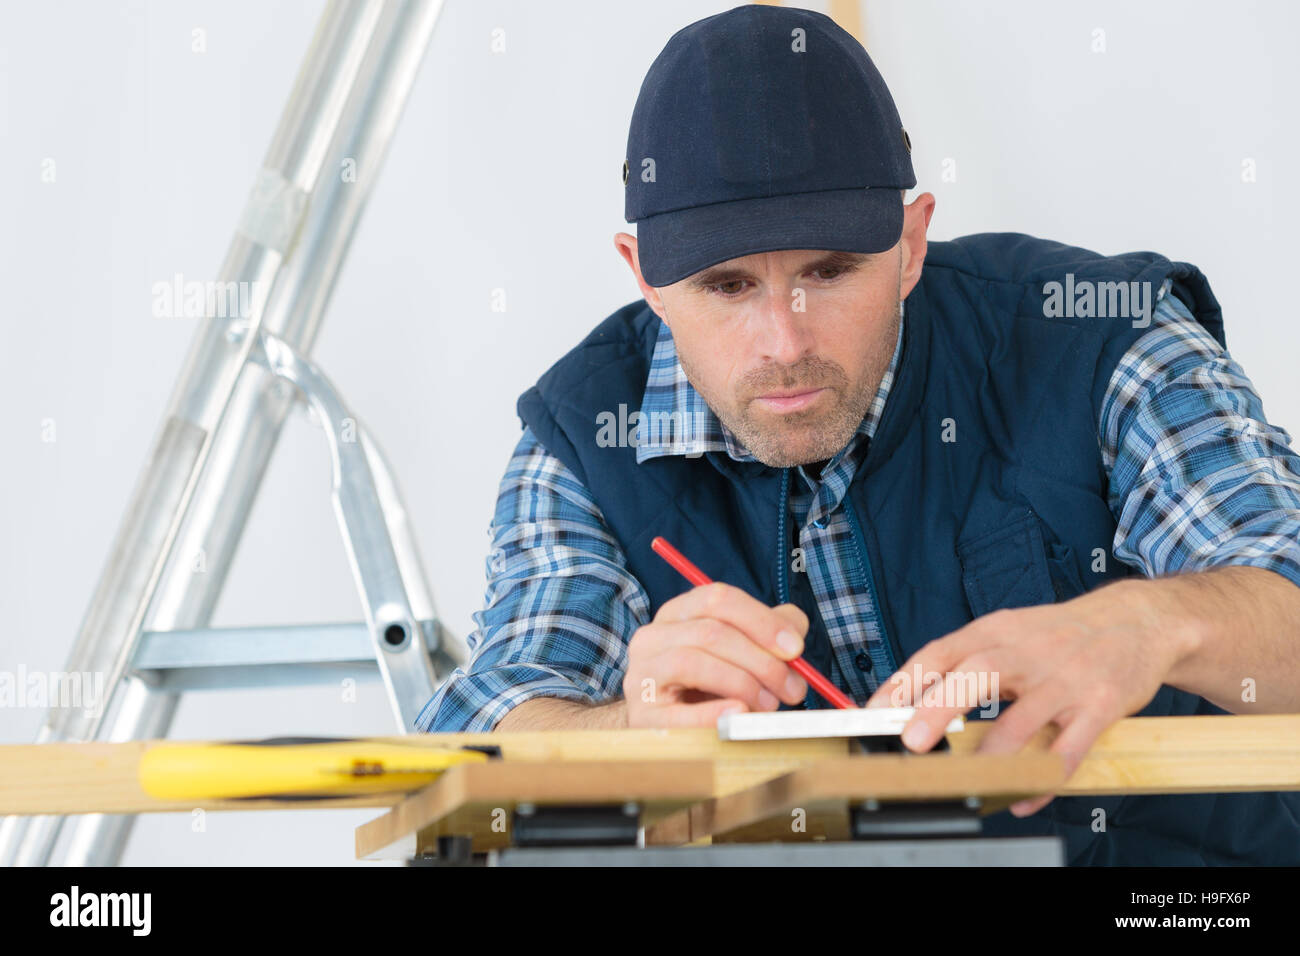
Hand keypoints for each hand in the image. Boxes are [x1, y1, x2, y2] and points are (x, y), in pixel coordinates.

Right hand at [623, 582, 809, 726]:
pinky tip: (739, 714)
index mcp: (676, 613)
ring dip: (742, 683)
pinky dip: (713, 713)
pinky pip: (677, 712)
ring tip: (768, 705)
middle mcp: (652, 637)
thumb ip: (767, 634)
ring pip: (693, 662)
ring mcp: (641, 675)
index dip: (762, 621)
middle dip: (762, 661)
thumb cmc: (705, 686)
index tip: (796, 648)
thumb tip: (794, 632)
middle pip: (710, 632)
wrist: (661, 727)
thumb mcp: (736, 653)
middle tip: (793, 688)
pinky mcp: (641, 715)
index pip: (718, 599)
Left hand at [863, 580, 1190, 814]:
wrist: (1135, 620)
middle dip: (938, 708)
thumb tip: (909, 700)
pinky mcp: (1100, 704)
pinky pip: (1070, 747)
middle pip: (975, 675)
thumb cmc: (1057, 634)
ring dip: (992, 752)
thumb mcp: (1007, 633)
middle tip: (911, 741)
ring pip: (1023, 716)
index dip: (903, 682)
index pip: (939, 652)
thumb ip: (964, 662)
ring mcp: (1064, 678)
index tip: (873, 713)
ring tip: (967, 781)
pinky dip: (1045, 776)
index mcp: (994, 632)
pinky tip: (1024, 796)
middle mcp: (1025, 652)